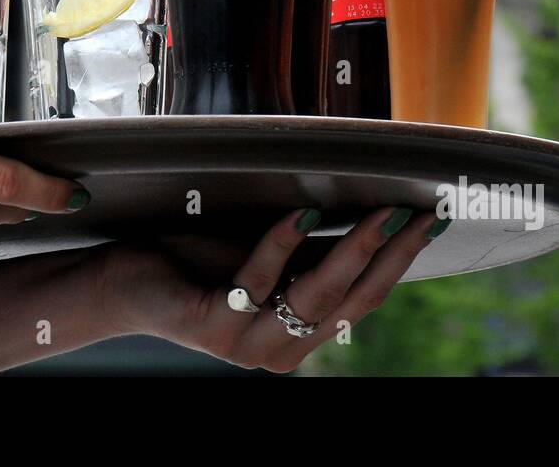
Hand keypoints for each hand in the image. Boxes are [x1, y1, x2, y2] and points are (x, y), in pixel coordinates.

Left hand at [99, 208, 438, 372]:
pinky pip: (257, 280)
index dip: (402, 260)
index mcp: (301, 336)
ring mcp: (247, 346)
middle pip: (352, 299)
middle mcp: (281, 351)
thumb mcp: (268, 254)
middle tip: (422, 211)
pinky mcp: (213, 328)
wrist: (125, 281)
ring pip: (315, 295)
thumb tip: (373, 208)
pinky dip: (282, 243)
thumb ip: (312, 249)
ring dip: (352, 248)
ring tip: (380, 211)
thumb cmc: (199, 261)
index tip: (433, 219)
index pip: (366, 299)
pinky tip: (303, 212)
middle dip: (392, 252)